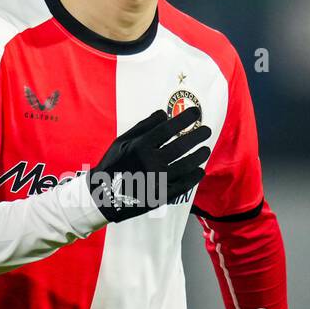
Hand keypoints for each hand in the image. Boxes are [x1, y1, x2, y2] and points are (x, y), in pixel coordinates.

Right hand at [87, 106, 210, 222]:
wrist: (103, 196)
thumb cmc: (113, 164)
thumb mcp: (122, 141)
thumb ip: (144, 126)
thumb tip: (165, 113)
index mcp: (140, 147)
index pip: (168, 128)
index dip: (184, 118)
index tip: (196, 112)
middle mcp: (150, 162)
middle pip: (181, 146)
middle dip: (197, 136)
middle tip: (206, 130)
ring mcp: (157, 181)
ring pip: (186, 165)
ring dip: (199, 156)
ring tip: (205, 150)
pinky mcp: (161, 196)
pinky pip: (183, 185)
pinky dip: (194, 177)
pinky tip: (199, 170)